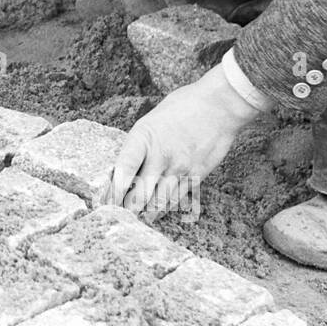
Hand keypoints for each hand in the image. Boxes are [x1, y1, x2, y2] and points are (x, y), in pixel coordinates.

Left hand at [96, 66, 262, 219]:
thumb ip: (139, 144)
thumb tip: (125, 168)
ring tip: (137, 219)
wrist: (220, 105)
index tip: (107, 202)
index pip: (123, 169)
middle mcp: (160, 156)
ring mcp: (180, 168)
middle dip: (128, 209)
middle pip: (140, 193)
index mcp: (143, 137)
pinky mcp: (197, 175)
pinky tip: (158, 210)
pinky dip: (166, 208)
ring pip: (159, 202)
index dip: (114, 190)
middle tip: (119, 217)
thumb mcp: (150, 121)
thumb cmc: (182, 107)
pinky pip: (177, 199)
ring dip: (147, 213)